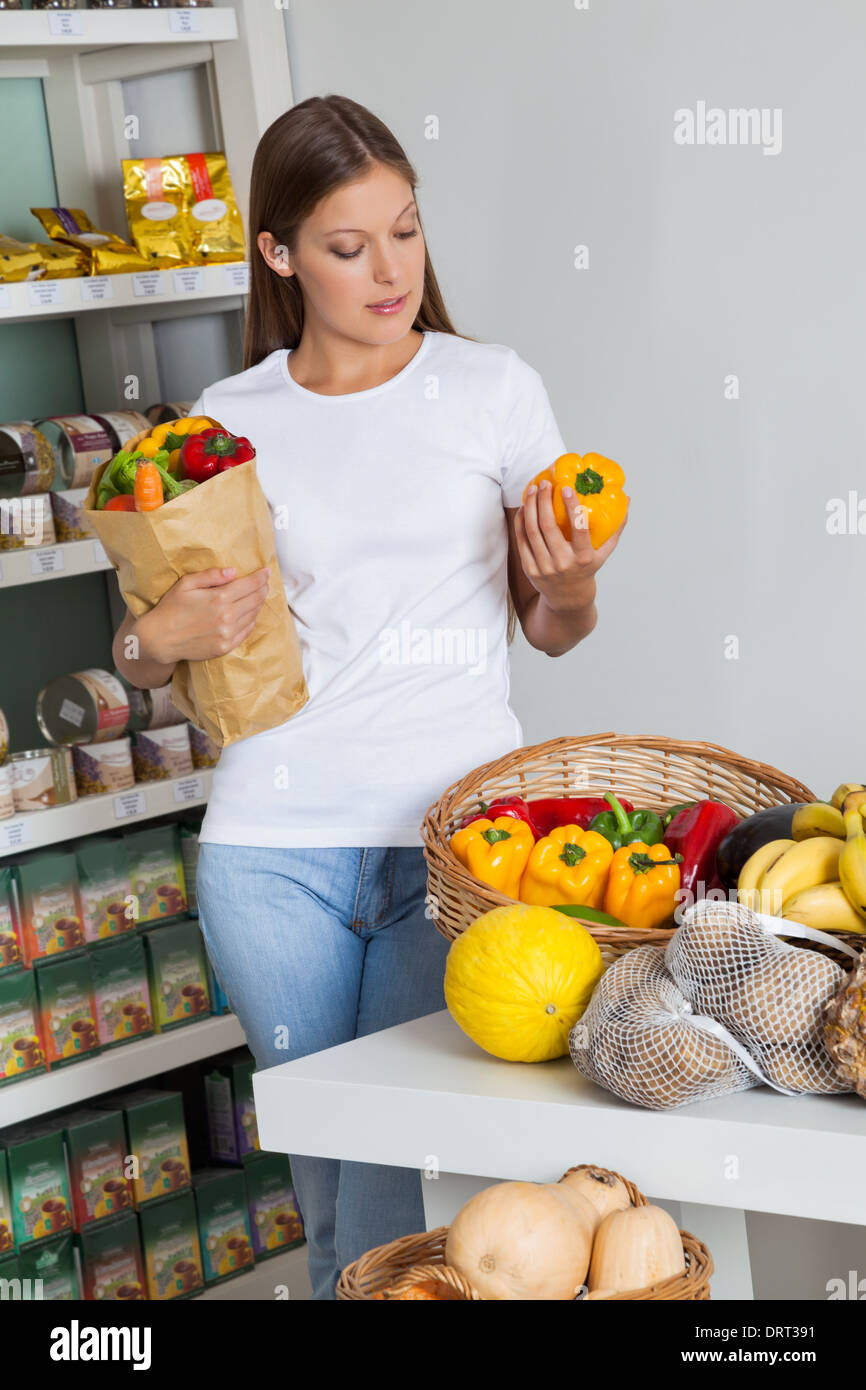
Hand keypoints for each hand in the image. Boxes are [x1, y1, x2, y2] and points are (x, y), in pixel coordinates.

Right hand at [136, 566, 271, 664]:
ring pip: (254, 615)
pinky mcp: (226, 647)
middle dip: (263, 589)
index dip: (262, 577)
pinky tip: (248, 614)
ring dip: (258, 604)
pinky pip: (247, 631)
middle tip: (264, 583)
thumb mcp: (186, 584)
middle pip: (256, 600)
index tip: (266, 572)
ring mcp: (228, 634)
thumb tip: (233, 571)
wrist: (160, 640)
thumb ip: (211, 575)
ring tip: (257, 596)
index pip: (250, 585)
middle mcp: (227, 617)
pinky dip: (251, 620)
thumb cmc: (171, 609)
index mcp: (219, 598)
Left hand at [515, 479, 627, 612]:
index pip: (578, 528)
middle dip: (544, 500)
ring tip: (533, 489)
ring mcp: (544, 567)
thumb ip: (615, 527)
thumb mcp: (604, 552)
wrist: (568, 598)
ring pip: (532, 531)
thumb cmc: (587, 569)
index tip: (566, 488)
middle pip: (548, 526)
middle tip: (545, 483)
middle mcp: (563, 563)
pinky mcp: (530, 569)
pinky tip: (524, 507)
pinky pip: (522, 540)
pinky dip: (521, 521)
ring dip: (531, 507)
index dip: (572, 506)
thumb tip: (628, 501)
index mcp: (584, 557)